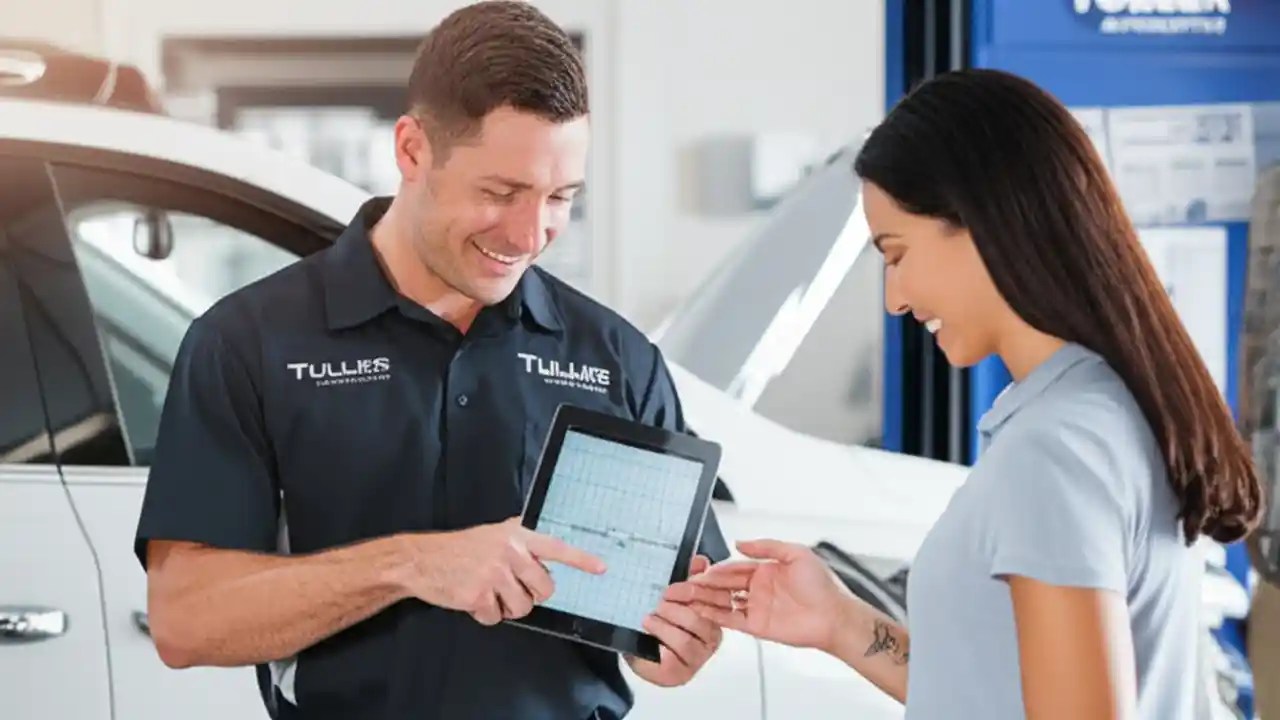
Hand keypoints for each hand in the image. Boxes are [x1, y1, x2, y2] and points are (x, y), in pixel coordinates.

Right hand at [402, 517, 605, 625]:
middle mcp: (509, 552)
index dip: (581, 559)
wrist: (421, 560)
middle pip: (545, 589)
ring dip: (507, 607)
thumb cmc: (460, 549)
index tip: (602, 569)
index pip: (556, 547)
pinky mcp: (478, 595)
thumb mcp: (494, 534)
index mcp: (516, 536)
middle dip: (531, 595)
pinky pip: (496, 618)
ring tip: (489, 592)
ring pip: (523, 608)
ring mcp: (494, 574)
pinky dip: (485, 615)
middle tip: (511, 587)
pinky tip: (473, 599)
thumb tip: (546, 558)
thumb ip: (520, 542)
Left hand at [628, 555, 722, 686]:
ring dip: (667, 621)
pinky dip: (659, 635)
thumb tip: (699, 560)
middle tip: (663, 595)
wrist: (637, 648)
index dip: (700, 589)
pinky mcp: (679, 672)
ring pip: (686, 638)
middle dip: (681, 604)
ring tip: (651, 613)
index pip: (718, 601)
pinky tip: (647, 625)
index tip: (683, 582)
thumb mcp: (673, 595)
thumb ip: (687, 578)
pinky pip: (672, 654)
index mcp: (714, 616)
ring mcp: (697, 657)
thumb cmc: (658, 621)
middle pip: (702, 618)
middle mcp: (711, 638)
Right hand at [664, 539, 846, 651]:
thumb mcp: (796, 553)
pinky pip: (731, 620)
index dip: (717, 569)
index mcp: (765, 570)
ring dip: (705, 600)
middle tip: (685, 584)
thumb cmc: (821, 585)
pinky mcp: (756, 626)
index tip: (700, 569)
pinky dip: (715, 616)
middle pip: (725, 585)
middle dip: (705, 584)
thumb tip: (740, 543)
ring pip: (724, 602)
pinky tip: (700, 611)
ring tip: (685, 597)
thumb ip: (767, 546)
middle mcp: (758, 588)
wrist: (833, 616)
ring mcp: (756, 607)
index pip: (734, 568)